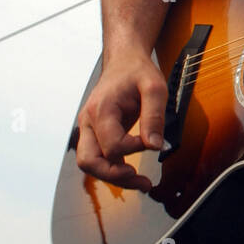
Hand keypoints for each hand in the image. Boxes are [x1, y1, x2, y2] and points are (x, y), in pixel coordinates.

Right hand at [75, 44, 168, 191]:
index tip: (152, 142)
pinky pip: (98, 158)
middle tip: (141, 180)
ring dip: (113, 177)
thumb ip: (154, 116)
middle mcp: (88, 121)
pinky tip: (133, 174)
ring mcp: (88, 128)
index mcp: (101, 109)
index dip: (134, 149)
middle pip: (89, 161)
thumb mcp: (154, 87)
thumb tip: (154, 146)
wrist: (124, 60)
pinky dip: (113, 169)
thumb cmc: (137, 71)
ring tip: (141, 183)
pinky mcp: (94, 133)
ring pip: (90, 164)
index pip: (112, 144)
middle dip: (114, 175)